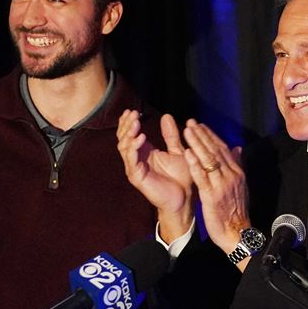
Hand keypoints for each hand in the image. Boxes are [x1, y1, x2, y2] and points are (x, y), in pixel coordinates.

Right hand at [117, 111, 193, 238]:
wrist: (184, 198)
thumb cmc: (181, 178)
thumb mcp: (177, 151)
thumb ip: (170, 135)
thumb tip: (166, 116)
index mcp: (144, 153)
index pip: (129, 134)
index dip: (128, 122)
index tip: (133, 110)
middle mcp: (136, 159)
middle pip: (123, 138)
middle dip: (127, 125)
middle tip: (133, 113)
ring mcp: (134, 168)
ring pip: (124, 147)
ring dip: (128, 133)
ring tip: (136, 123)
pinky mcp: (136, 177)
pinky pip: (131, 159)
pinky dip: (134, 147)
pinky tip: (141, 137)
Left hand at [181, 120, 249, 254]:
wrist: (237, 233)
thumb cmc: (236, 211)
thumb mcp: (240, 186)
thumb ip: (237, 166)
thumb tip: (238, 148)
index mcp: (237, 173)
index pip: (223, 149)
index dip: (211, 135)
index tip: (200, 125)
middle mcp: (231, 176)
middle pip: (215, 150)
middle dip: (202, 135)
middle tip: (190, 122)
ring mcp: (221, 185)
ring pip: (208, 160)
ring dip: (197, 144)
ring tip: (186, 131)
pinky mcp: (212, 196)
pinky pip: (202, 177)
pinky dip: (194, 164)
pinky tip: (187, 153)